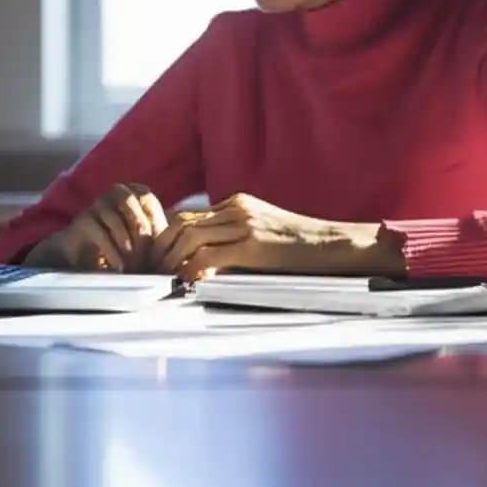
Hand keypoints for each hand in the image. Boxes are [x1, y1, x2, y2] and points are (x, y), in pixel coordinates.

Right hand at [56, 183, 168, 271]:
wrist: (81, 252)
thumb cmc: (118, 243)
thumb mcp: (141, 236)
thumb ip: (157, 233)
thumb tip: (178, 247)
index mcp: (133, 190)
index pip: (149, 200)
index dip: (155, 224)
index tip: (158, 249)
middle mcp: (115, 191)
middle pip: (133, 207)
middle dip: (142, 236)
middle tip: (146, 260)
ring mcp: (98, 203)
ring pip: (118, 222)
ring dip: (128, 246)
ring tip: (133, 266)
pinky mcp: (83, 220)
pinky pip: (103, 235)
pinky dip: (114, 253)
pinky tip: (119, 268)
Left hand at [151, 193, 401, 282]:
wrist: (334, 243)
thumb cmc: (302, 245)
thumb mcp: (264, 232)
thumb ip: (237, 237)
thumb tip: (207, 258)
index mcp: (237, 203)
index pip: (188, 216)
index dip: (168, 238)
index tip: (159, 259)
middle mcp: (236, 208)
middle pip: (181, 222)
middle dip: (161, 247)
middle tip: (152, 270)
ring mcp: (243, 224)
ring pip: (188, 236)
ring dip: (171, 259)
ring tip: (165, 278)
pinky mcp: (251, 245)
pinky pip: (208, 256)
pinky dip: (191, 270)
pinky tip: (186, 284)